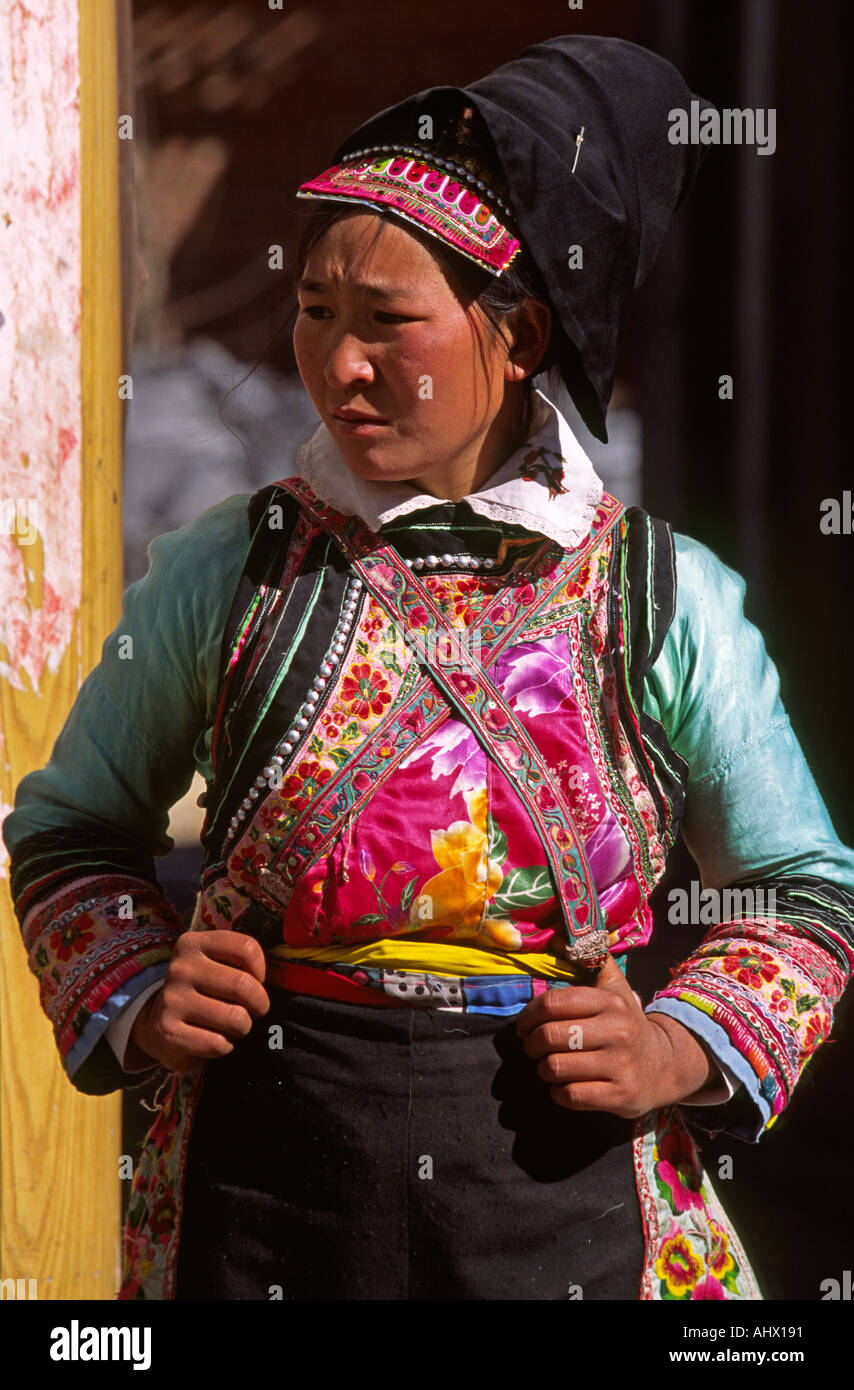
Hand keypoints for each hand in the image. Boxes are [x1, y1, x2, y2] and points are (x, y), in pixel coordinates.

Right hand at [127, 930, 269, 1075]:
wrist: (158, 1024)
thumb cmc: (202, 992)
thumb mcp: (216, 965)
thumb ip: (242, 962)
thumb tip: (285, 975)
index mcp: (193, 944)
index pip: (247, 948)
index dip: (261, 971)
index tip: (256, 982)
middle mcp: (180, 968)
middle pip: (244, 985)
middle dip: (259, 1005)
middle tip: (253, 1011)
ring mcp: (171, 1000)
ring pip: (236, 1018)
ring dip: (242, 1028)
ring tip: (231, 1026)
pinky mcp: (168, 1032)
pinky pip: (218, 1043)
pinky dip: (225, 1047)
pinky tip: (213, 1040)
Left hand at [515, 955, 717, 1117]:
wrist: (664, 1064)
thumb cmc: (625, 1022)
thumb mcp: (613, 987)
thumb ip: (589, 959)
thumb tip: (559, 936)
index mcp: (611, 1003)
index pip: (553, 1004)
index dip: (528, 1016)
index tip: (524, 1026)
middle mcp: (619, 1032)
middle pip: (550, 1037)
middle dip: (532, 1045)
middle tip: (533, 1047)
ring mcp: (621, 1066)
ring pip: (555, 1068)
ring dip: (544, 1069)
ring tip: (550, 1065)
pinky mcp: (620, 1096)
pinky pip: (570, 1095)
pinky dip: (559, 1092)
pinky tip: (564, 1085)